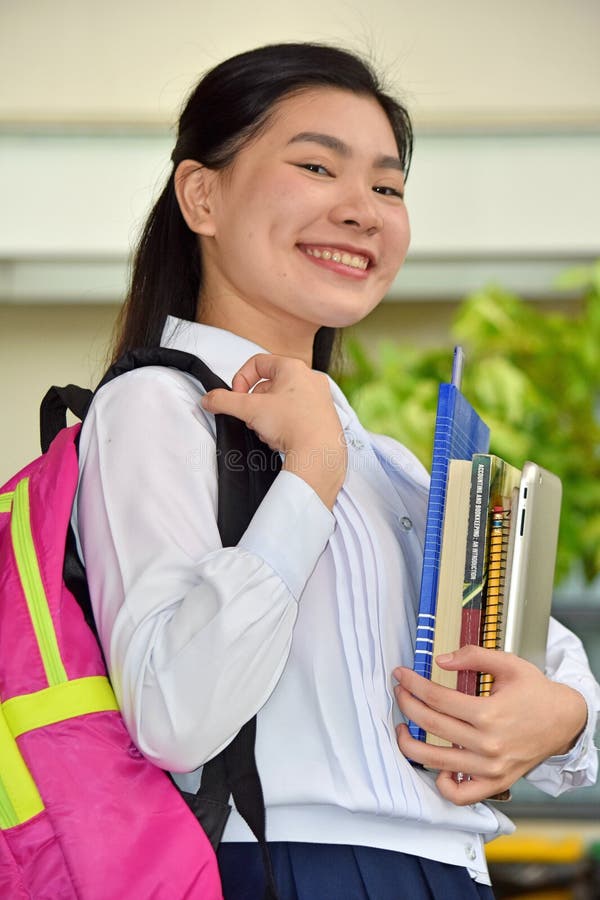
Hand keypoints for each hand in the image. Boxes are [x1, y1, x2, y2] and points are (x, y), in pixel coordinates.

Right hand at [201, 353, 346, 508]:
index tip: (237, 397)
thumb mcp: (249, 409)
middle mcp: (309, 379)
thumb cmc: (293, 424)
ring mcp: (319, 397)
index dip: (241, 379)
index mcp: (293, 368)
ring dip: (268, 416)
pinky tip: (282, 439)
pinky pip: (295, 415)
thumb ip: (224, 401)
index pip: (257, 363)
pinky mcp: (323, 416)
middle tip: (252, 418)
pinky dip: (284, 425)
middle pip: (269, 384)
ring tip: (268, 431)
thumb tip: (209, 399)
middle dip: (255, 404)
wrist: (320, 453)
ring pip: (281, 402)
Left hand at [394, 645, 587, 804]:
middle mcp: (488, 744)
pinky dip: (442, 784)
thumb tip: (440, 660)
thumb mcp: (508, 664)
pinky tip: (435, 765)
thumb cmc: (536, 692)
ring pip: (436, 761)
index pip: (436, 698)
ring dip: (409, 743)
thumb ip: (473, 656)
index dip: (413, 684)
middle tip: (399, 691)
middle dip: (406, 704)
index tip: (401, 674)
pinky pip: (461, 795)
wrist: (565, 720)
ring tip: (402, 727)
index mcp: (489, 713)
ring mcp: (490, 768)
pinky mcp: (496, 782)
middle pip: (431, 724)